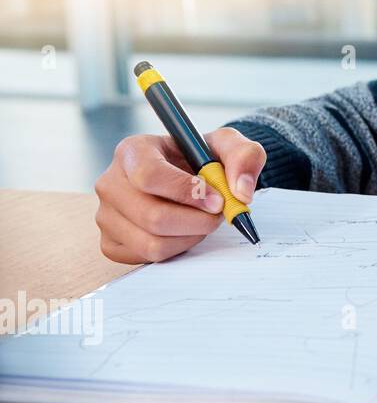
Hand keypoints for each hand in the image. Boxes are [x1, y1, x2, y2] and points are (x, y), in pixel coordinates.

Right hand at [93, 127, 266, 263]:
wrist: (190, 175)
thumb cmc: (203, 158)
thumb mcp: (229, 145)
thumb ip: (244, 157)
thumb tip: (241, 193)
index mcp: (133, 151)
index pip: (150, 176)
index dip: (188, 193)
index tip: (217, 200)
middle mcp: (111, 183)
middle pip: (153, 216)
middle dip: (197, 221)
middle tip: (218, 215)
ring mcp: (106, 215)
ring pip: (152, 243)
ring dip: (190, 237)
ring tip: (202, 219)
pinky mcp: (111, 242)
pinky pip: (147, 257)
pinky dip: (176, 249)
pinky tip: (185, 231)